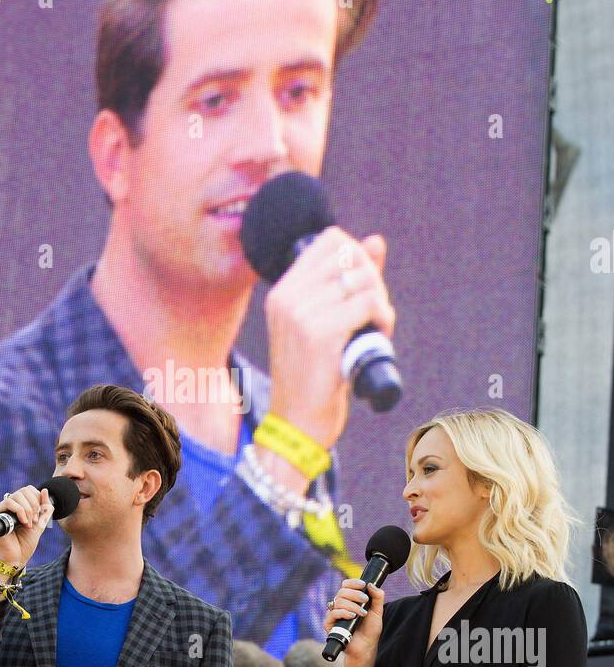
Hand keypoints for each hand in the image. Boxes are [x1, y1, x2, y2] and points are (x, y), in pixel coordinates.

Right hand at [0, 485, 53, 568]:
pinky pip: (9, 502)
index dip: (37, 499)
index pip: (28, 490)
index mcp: (18, 506)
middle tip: (35, 521)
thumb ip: (45, 508)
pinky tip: (22, 522)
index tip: (39, 516)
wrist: (16, 558)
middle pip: (24, 490)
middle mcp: (7, 506)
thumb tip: (44, 490)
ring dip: (28, 510)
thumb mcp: (40, 523)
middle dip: (34, 505)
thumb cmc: (25, 543)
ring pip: (17, 495)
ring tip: (28, 524)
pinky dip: (20, 511)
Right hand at [265, 228, 394, 448]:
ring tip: (376, 327)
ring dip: (381, 301)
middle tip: (375, 312)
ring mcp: (300, 314)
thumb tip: (376, 241)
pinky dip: (383, 318)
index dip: (359, 256)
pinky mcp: (320, 334)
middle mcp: (287, 297)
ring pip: (362, 279)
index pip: (330, 240)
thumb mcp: (324, 324)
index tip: (365, 288)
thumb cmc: (313, 379)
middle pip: (350, 255)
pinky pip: (368, 304)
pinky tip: (378, 336)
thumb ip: (348, 282)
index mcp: (282, 292)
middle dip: (374, 279)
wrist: (296, 426)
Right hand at [323, 578, 384, 666]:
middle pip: (342, 591)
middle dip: (355, 594)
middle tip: (365, 600)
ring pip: (338, 601)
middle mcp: (341, 605)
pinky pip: (332, 613)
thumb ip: (377, 597)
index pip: (346, 586)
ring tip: (362, 614)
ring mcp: (334, 614)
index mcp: (350, 600)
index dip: (353, 583)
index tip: (363, 585)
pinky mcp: (329, 624)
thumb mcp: (377, 612)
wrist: (366, 647)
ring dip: (352, 605)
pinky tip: (352, 617)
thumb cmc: (370, 630)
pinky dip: (343, 613)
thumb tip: (371, 584)